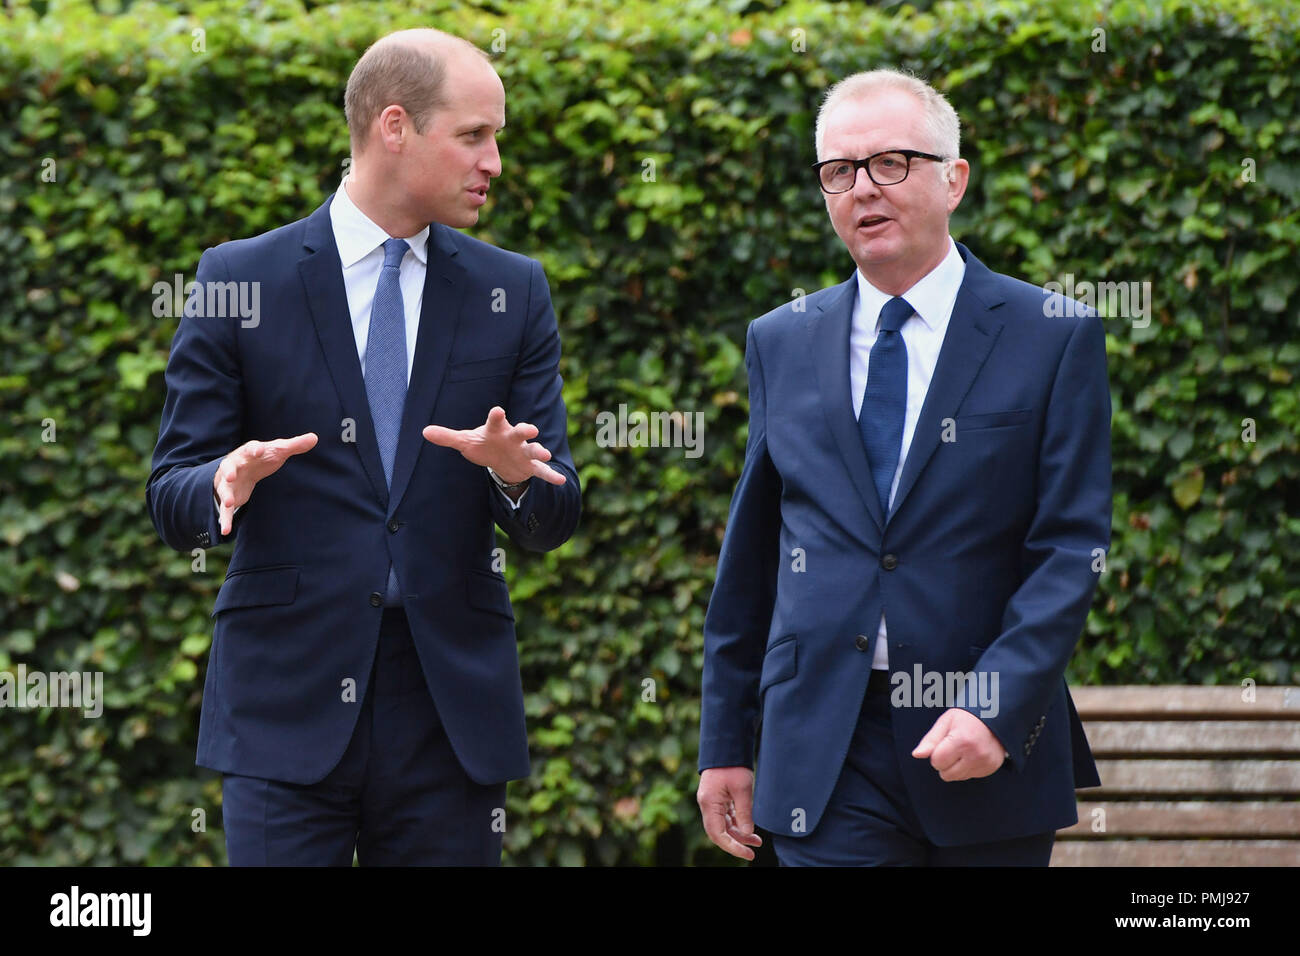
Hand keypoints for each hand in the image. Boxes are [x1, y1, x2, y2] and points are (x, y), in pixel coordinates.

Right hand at [213, 433, 317, 534]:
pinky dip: (226, 519)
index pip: (250, 448)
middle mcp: (235, 465)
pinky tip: (226, 531)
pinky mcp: (230, 495)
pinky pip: (225, 508)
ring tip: (228, 503)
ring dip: (225, 495)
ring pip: (224, 487)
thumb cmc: (262, 457)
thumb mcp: (278, 450)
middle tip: (230, 476)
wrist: (241, 467)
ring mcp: (229, 481)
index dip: (254, 449)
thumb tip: (314, 437)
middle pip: (229, 466)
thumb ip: (295, 445)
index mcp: (248, 452)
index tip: (257, 450)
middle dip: (229, 471)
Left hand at [422, 406, 566, 485]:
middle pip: (520, 432)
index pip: (496, 421)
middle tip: (532, 429)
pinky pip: (541, 471)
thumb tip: (424, 431)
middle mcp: (513, 438)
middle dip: (526, 430)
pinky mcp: (530, 466)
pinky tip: (561, 480)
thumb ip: (448, 437)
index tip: (498, 410)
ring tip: (546, 454)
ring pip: (534, 449)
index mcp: (497, 430)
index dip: (497, 416)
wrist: (501, 458)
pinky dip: (551, 475)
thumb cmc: (484, 445)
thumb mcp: (466, 441)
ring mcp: (523, 451)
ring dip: (540, 451)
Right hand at [697, 767, 763, 859]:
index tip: (747, 853)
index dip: (732, 847)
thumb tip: (748, 834)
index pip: (718, 834)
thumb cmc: (733, 765)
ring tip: (757, 841)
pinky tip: (749, 828)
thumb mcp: (743, 789)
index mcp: (709, 803)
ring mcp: (712, 802)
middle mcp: (707, 805)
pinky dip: (737, 824)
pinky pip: (725, 817)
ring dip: (738, 834)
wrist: (726, 746)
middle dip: (736, 843)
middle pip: (719, 832)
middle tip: (753, 851)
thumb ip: (744, 813)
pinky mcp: (717, 798)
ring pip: (723, 825)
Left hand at [912, 708, 1006, 781]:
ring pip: (957, 777)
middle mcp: (975, 754)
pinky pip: (970, 776)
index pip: (937, 762)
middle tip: (953, 747)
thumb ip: (930, 740)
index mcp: (962, 740)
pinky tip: (972, 754)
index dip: (936, 753)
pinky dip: (968, 768)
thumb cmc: (966, 718)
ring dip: (956, 767)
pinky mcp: (991, 768)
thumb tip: (916, 755)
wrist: (995, 718)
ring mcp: (985, 763)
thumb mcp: (946, 722)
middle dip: (945, 763)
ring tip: (963, 750)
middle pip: (946, 774)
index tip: (943, 743)